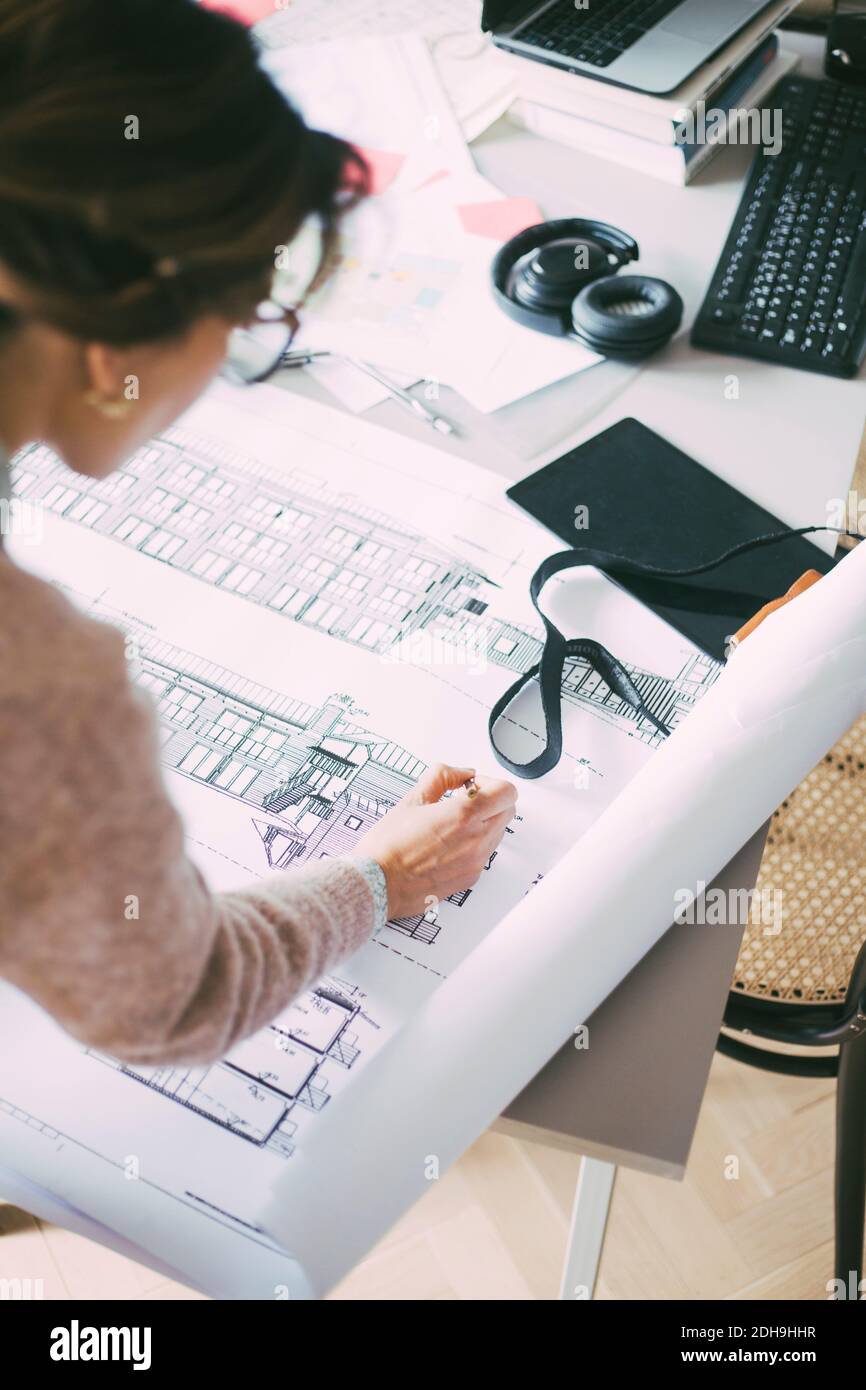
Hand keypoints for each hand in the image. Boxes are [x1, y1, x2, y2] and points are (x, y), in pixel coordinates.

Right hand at [355, 763, 517, 919]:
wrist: (378, 884)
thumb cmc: (388, 847)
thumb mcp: (412, 799)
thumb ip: (441, 777)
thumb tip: (461, 773)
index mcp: (463, 815)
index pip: (507, 792)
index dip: (491, 783)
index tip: (472, 786)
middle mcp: (476, 840)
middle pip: (508, 811)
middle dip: (491, 801)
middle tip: (464, 801)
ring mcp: (476, 862)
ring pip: (498, 833)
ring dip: (484, 822)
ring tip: (450, 824)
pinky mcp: (471, 878)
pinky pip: (484, 854)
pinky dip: (474, 844)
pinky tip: (446, 844)